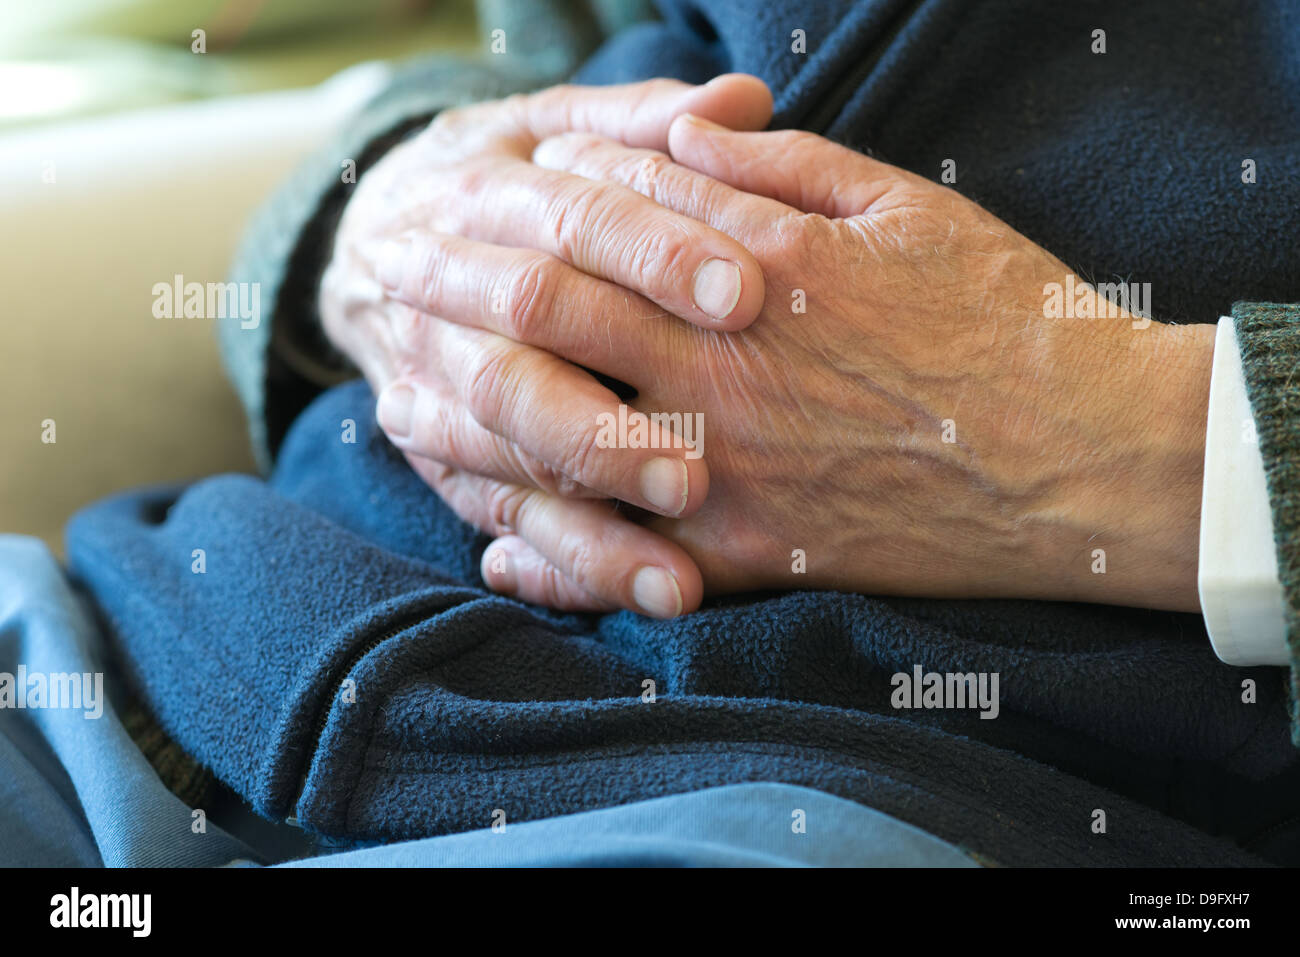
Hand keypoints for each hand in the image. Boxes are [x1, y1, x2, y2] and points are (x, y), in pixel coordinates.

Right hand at [321, 76, 772, 616]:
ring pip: (499, 448)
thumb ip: (645, 121)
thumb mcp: (553, 125)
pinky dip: (564, 558)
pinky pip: (497, 511)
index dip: (653, 252)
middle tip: (699, 470)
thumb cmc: (503, 184)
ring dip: (586, 511)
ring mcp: (430, 382)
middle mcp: (442, 293)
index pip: (569, 222)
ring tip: (678, 565)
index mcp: (482, 195)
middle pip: (519, 355)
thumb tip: (743, 101)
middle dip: (606, 417)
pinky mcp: (440, 453)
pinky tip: (641, 591)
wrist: (370, 241)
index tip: (745, 292)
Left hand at [434, 117, 1215, 611]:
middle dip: (479, 296)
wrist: (1081, 456)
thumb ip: (780, 170)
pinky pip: (626, 557)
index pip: (612, 216)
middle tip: (419, 285)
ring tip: (413, 417)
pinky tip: (499, 548)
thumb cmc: (1005, 319)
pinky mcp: (755, 549)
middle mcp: (721, 365)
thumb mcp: (905, 208)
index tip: (514, 191)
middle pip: (557, 320)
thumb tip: (683, 132)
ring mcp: (730, 464)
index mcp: (755, 267)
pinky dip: (554, 555)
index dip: (550, 198)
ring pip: (565, 442)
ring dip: (479, 427)